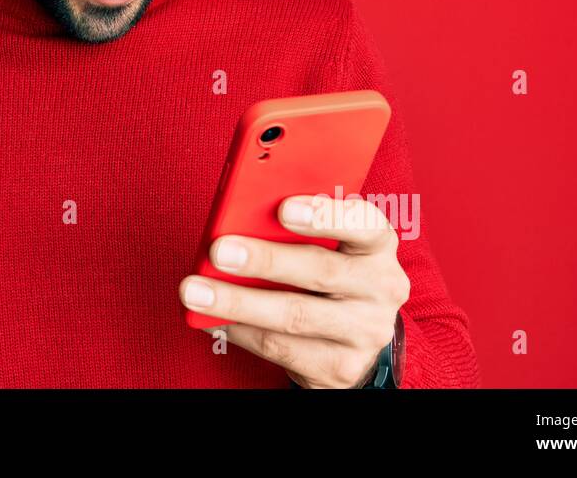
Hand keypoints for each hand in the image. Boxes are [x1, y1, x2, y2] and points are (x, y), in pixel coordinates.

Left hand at [178, 194, 408, 387]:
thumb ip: (294, 227)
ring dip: (237, 303)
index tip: (283, 208)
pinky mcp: (340, 368)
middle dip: (264, 260)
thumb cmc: (328, 269)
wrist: (355, 335)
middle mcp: (380, 289)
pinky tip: (212, 319)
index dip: (325, 215)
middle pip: (320, 271)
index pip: (364, 222)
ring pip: (294, 316)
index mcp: (377, 245)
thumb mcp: (327, 242)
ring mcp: (364, 332)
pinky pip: (281, 349)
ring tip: (195, 291)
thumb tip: (239, 219)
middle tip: (219, 251)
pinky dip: (240, 331)